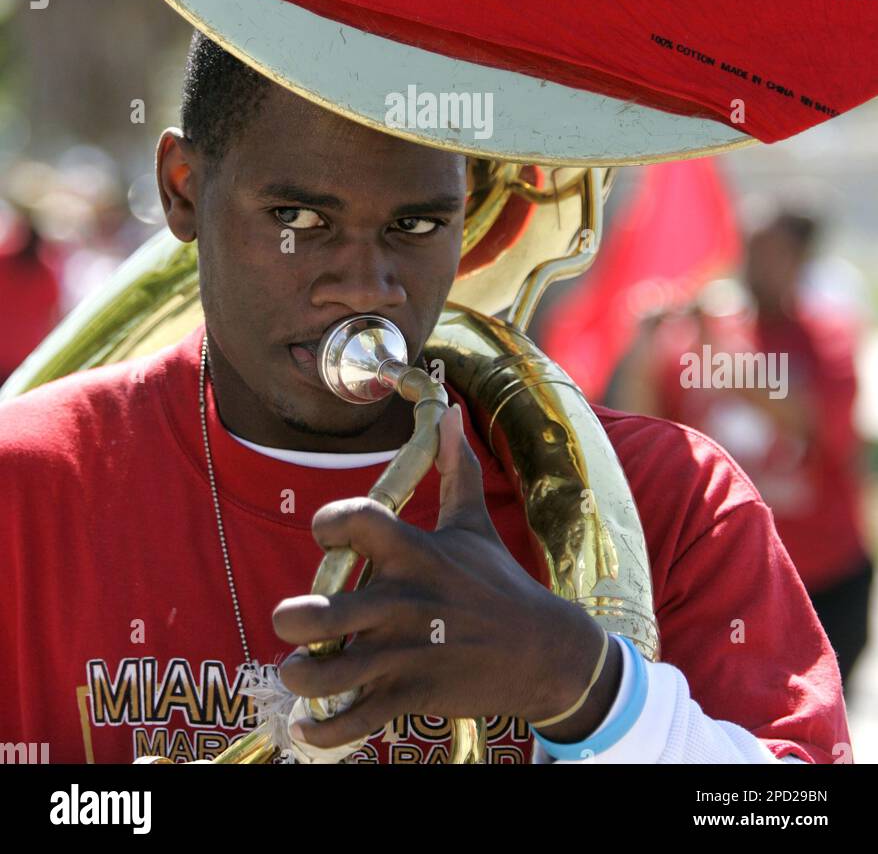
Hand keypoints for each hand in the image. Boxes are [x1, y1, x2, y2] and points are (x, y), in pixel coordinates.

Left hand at [272, 402, 621, 751]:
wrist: (545, 652)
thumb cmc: (500, 583)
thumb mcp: (475, 523)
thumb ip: (456, 468)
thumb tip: (450, 412)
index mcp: (415, 552)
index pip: (354, 520)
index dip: (328, 523)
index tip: (327, 536)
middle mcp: (402, 602)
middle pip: (321, 612)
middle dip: (291, 621)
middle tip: (292, 621)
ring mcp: (404, 653)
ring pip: (326, 673)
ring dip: (300, 676)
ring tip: (300, 670)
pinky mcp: (411, 695)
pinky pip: (351, 721)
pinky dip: (322, 731)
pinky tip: (311, 723)